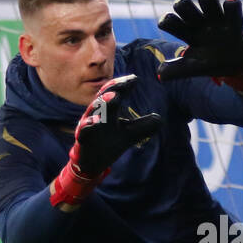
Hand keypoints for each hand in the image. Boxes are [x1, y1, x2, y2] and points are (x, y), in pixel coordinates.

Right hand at [50, 75, 160, 209]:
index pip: (116, 93)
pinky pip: (84, 130)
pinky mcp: (83, 138)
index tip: (135, 79)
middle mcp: (98, 114)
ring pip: (94, 111)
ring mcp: (88, 125)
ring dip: (103, 103)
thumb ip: (143, 126)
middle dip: (114, 88)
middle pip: (104, 98)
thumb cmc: (110, 143)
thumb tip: (160, 119)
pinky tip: (96, 121)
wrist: (94, 163)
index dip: (124, 85)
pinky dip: (89, 125)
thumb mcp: (130, 135)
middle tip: (125, 83)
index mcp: (109, 111)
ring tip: (114, 97)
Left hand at [157, 0, 242, 85]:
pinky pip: (233, 5)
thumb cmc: (209, 63)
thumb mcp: (192, 68)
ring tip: (211, 7)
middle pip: (184, 4)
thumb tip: (159, 75)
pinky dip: (232, 7)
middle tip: (192, 18)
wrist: (233, 66)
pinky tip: (236, 23)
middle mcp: (198, 22)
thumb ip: (175, 71)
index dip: (168, 22)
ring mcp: (215, 19)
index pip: (170, 21)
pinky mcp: (232, 20)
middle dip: (183, 5)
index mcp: (186, 32)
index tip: (173, 29)